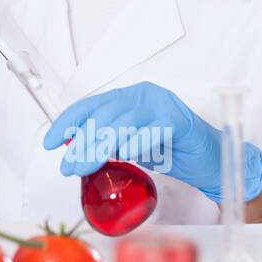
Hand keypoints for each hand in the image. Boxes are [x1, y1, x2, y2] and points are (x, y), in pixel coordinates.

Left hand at [41, 81, 261, 203]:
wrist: (212, 161)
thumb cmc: (172, 151)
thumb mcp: (131, 145)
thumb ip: (107, 142)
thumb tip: (73, 150)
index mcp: (128, 97)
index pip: (91, 105)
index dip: (67, 122)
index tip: (49, 142)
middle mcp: (143, 95)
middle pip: (103, 115)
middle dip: (81, 142)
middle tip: (69, 166)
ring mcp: (162, 105)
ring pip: (122, 123)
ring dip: (100, 147)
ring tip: (86, 166)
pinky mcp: (179, 120)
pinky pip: (151, 131)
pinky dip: (135, 144)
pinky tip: (123, 157)